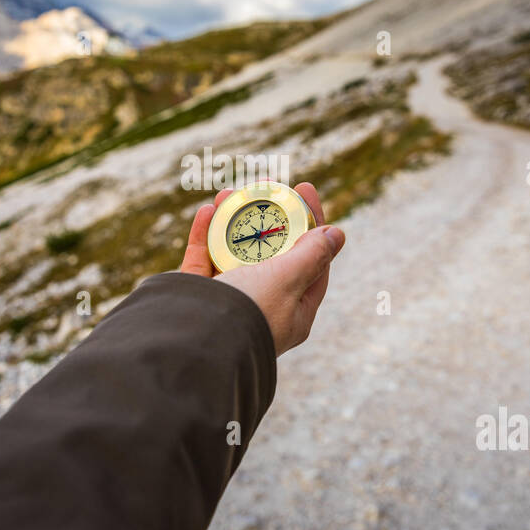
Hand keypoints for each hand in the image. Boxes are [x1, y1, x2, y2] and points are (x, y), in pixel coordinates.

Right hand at [179, 182, 344, 355]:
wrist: (193, 343)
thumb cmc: (248, 311)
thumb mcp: (287, 280)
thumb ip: (311, 256)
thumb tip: (337, 235)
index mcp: (293, 312)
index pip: (312, 261)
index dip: (312, 223)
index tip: (304, 189)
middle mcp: (262, 307)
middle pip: (270, 253)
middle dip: (268, 217)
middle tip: (266, 186)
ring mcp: (228, 303)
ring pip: (233, 253)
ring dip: (232, 220)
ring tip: (229, 193)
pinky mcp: (197, 297)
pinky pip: (202, 261)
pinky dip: (205, 235)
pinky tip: (208, 211)